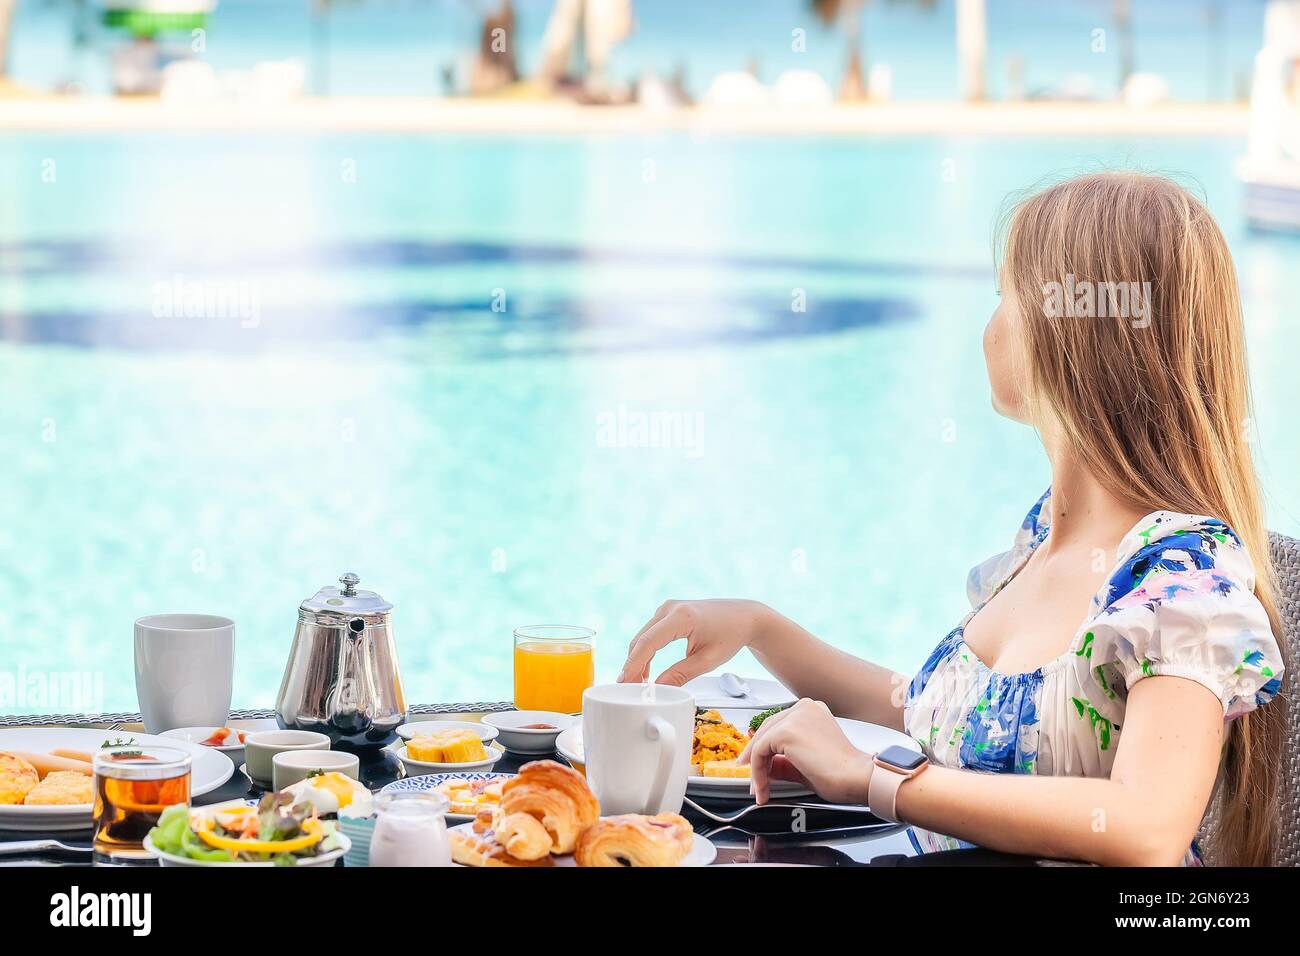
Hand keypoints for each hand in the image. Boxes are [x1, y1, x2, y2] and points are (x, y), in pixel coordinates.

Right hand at [617, 599, 770, 685]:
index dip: (633, 665)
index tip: (624, 683)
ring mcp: (668, 608)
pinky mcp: (668, 612)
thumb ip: (680, 674)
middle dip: (632, 666)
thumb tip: (657, 688)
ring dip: (637, 660)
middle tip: (628, 691)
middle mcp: (670, 608)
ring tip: (637, 685)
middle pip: (641, 640)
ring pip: (643, 637)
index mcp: (682, 617)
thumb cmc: (731, 636)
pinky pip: (650, 633)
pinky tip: (645, 671)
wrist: (744, 616)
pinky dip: (645, 652)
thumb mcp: (707, 660)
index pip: (648, 642)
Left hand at [738, 698, 872, 804]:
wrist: (856, 777)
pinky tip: (763, 787)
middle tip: (753, 781)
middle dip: (756, 758)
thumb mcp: (805, 765)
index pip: (779, 726)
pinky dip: (758, 771)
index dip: (764, 748)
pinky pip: (760, 751)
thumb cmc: (842, 773)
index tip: (759, 768)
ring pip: (761, 741)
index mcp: (811, 711)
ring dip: (757, 768)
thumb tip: (766, 767)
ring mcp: (794, 716)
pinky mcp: (786, 730)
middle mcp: (803, 708)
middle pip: (767, 730)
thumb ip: (784, 762)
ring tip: (759, 789)